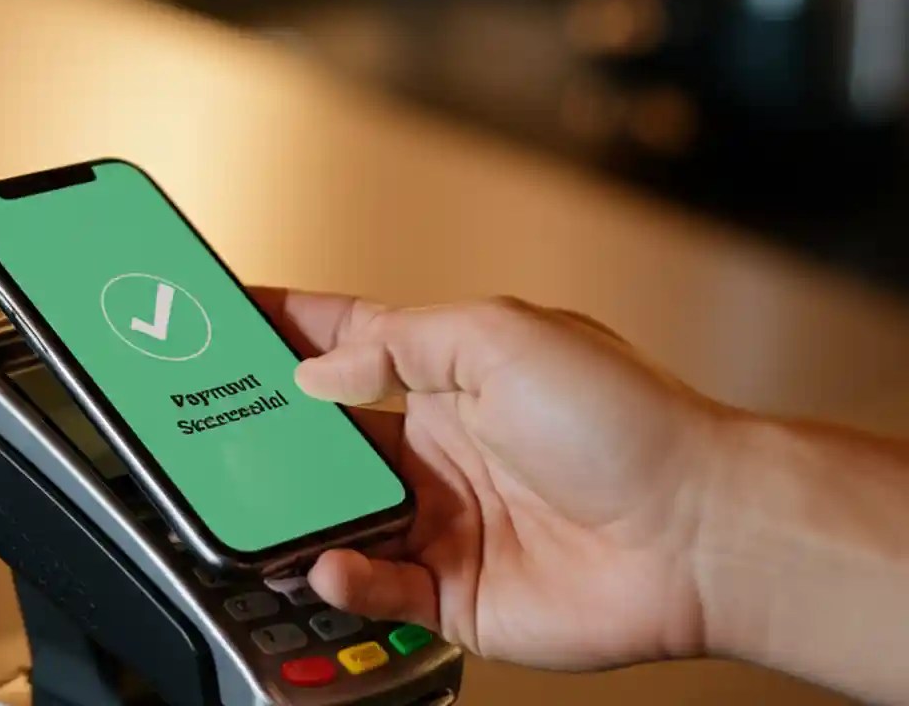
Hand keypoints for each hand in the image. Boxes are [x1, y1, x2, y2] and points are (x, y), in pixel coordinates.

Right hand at [253, 288, 722, 668]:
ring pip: (342, 518)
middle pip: (329, 440)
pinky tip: (333, 562)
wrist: (697, 531)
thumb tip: (320, 371)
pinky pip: (378, 587)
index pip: (347, 345)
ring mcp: (444, 522)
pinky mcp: (454, 592)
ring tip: (255, 510)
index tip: (226, 320)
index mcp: (450, 377)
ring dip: (298, 515)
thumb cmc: (625, 420)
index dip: (286, 331)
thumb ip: (398, 344)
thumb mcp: (499, 337)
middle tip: (215, 428)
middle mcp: (440, 449)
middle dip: (272, 434)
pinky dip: (346, 578)